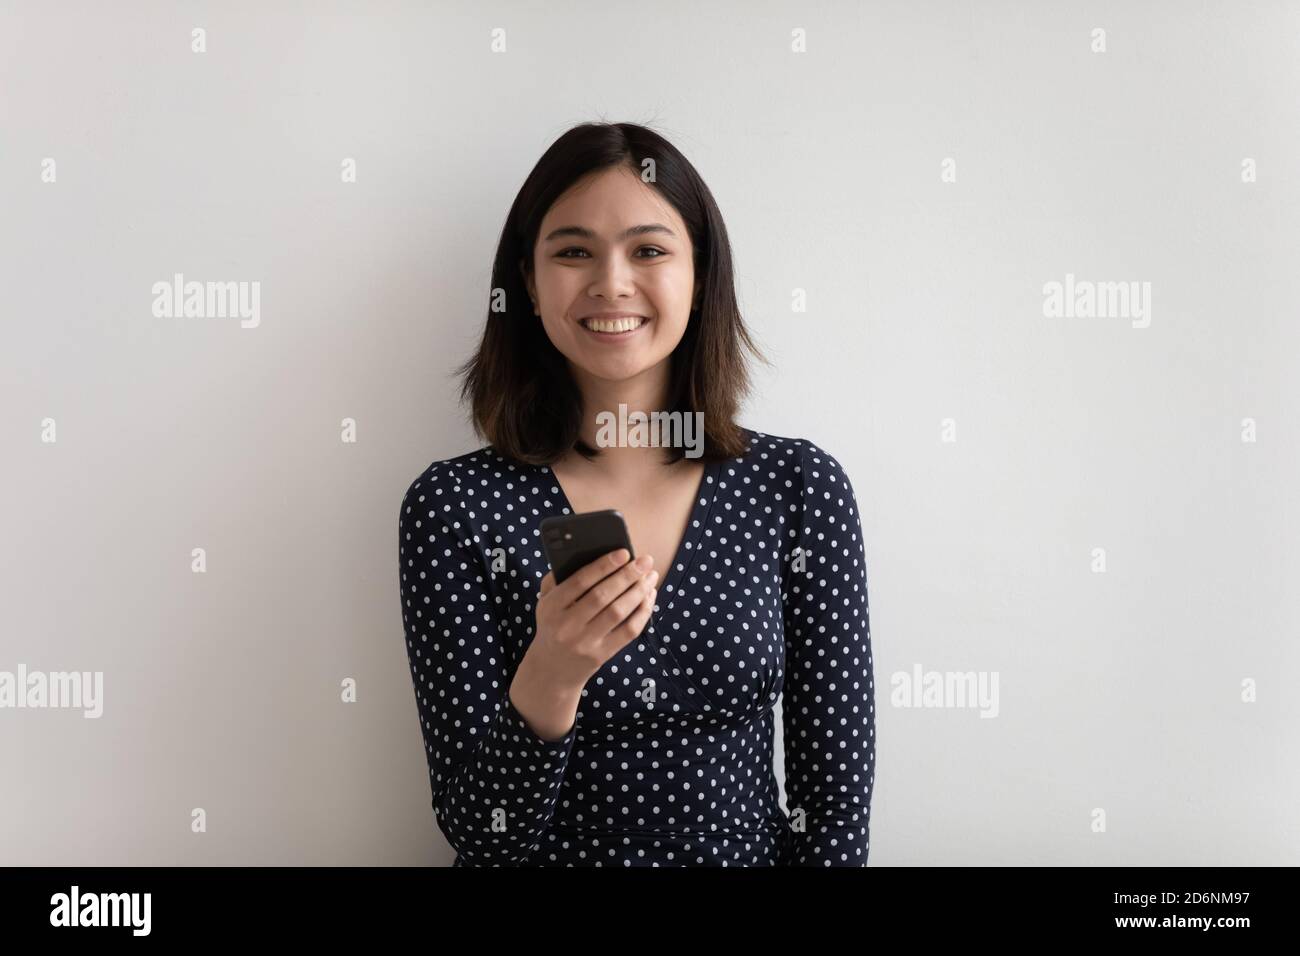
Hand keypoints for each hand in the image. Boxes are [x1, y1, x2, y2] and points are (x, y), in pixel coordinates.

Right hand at [510, 549, 657, 740]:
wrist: (551, 669)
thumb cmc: (554, 623)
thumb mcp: (546, 601)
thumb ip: (561, 577)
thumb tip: (593, 553)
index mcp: (551, 607)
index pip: (580, 582)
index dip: (604, 566)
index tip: (624, 552)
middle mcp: (566, 626)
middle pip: (603, 596)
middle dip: (627, 575)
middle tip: (645, 561)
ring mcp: (584, 643)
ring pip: (618, 612)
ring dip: (638, 592)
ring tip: (650, 577)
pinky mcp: (601, 656)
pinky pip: (628, 631)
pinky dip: (642, 612)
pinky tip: (649, 597)